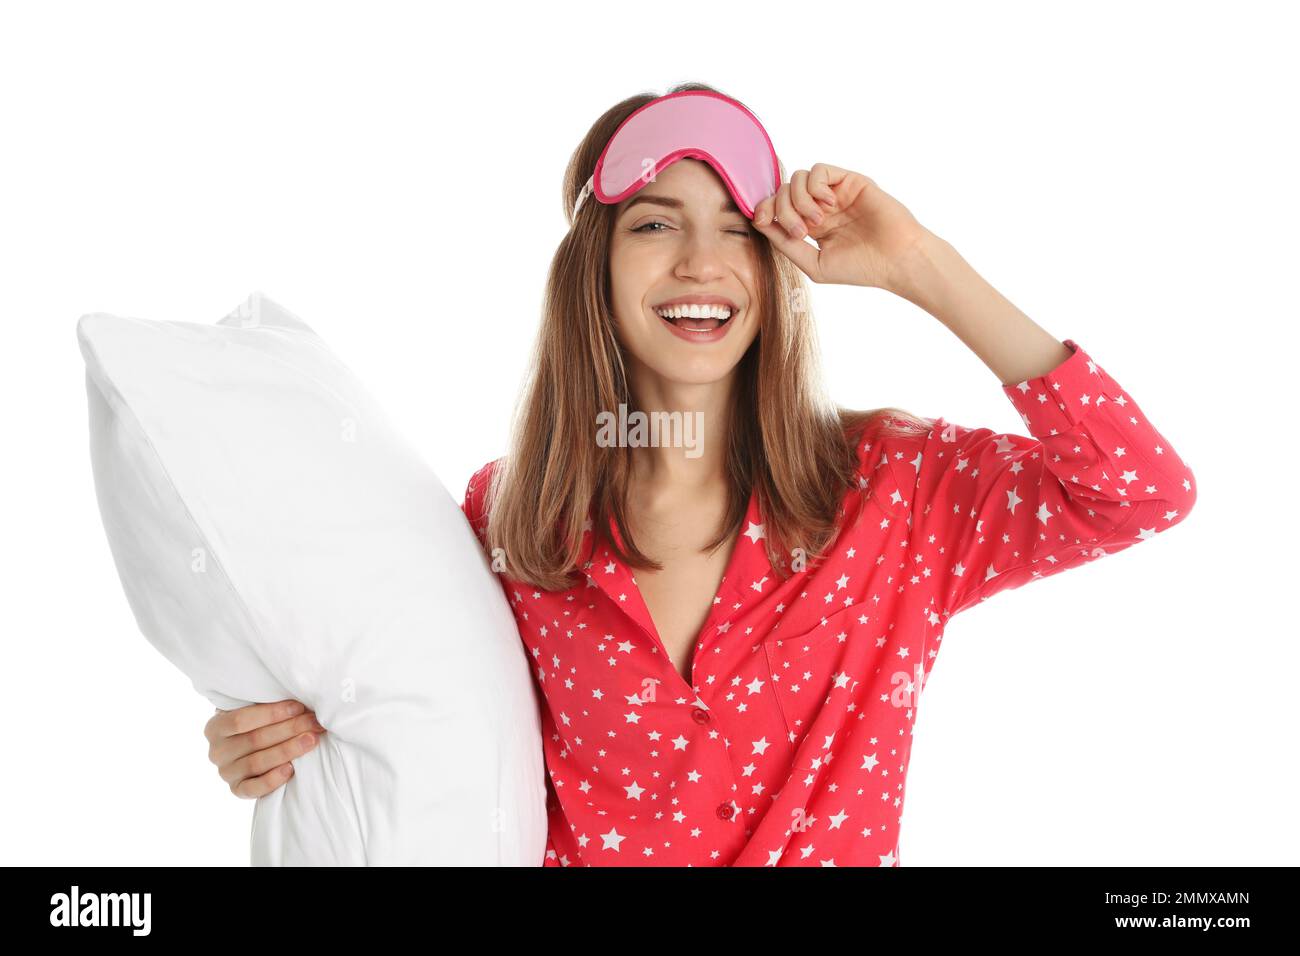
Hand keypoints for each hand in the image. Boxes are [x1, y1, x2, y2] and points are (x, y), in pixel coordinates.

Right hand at [205, 699, 325, 797]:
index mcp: (216, 727)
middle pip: (255, 740)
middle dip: (289, 729)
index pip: (241, 720)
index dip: (272, 713)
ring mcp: (226, 773)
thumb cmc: (258, 722)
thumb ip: (267, 702)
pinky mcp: (237, 790)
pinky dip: (272, 780)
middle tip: (314, 722)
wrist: (252, 747)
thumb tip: (299, 701)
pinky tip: (291, 769)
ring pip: (257, 762)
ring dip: (288, 750)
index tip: (299, 707)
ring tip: (312, 740)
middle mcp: (217, 752)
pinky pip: (253, 789)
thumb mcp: (254, 708)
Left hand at [751, 163, 930, 291]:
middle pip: (782, 192)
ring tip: (818, 222)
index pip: (775, 208)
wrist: (896, 261)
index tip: (762, 221)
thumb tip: (760, 223)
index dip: (763, 209)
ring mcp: (834, 193)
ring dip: (799, 201)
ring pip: (797, 179)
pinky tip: (829, 205)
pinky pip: (818, 171)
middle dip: (783, 211)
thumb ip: (787, 245)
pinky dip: (815, 187)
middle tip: (802, 233)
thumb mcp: (814, 264)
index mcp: (810, 227)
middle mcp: (819, 207)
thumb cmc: (860, 268)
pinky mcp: (850, 181)